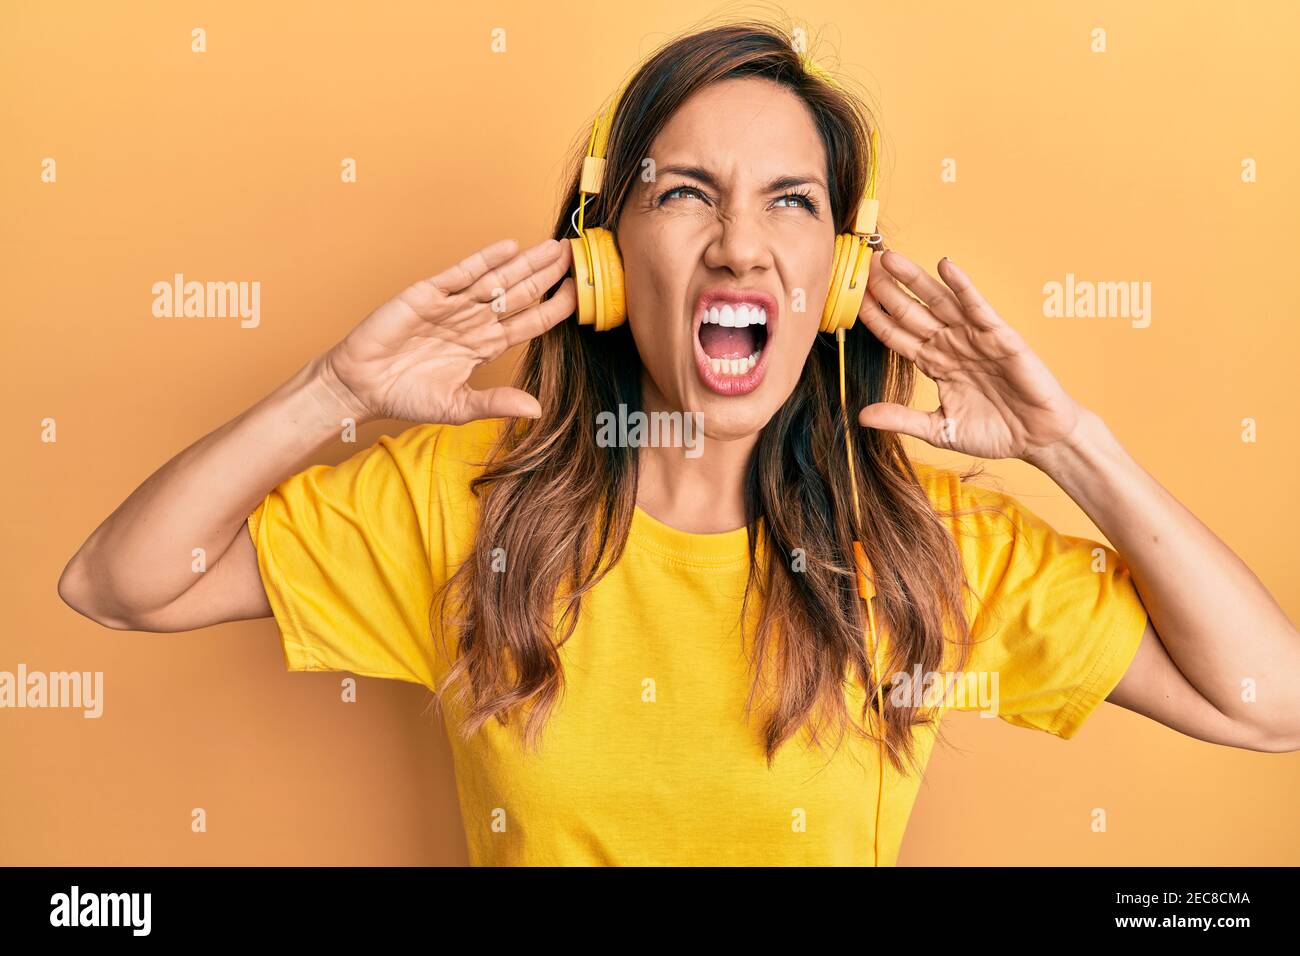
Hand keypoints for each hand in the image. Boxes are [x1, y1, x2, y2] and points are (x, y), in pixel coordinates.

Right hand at [321, 237, 574, 424]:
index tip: (580, 294)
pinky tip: (508, 248)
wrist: (361, 385)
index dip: (554, 308)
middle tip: (576, 257)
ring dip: (525, 264)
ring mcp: (452, 305)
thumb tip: (537, 410)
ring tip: (553, 247)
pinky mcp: (427, 295)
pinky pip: (460, 274)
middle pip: (519, 294)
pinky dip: (483, 261)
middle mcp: (473, 321)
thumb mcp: (458, 406)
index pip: (528, 322)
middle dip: (547, 276)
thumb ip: (496, 403)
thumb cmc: (406, 395)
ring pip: (496, 281)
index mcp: (484, 346)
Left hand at [856, 249, 1082, 464]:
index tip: (851, 299)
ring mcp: (974, 338)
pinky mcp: (1000, 336)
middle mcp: (950, 345)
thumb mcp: (939, 429)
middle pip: (911, 312)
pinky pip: (978, 307)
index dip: (875, 317)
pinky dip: (963, 286)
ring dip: (914, 279)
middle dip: (887, 291)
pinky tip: (946, 267)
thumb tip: (862, 415)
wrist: (1037, 439)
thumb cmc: (994, 431)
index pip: (896, 335)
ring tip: (891, 258)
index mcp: (934, 363)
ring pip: (938, 303)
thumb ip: (902, 419)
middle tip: (863, 266)